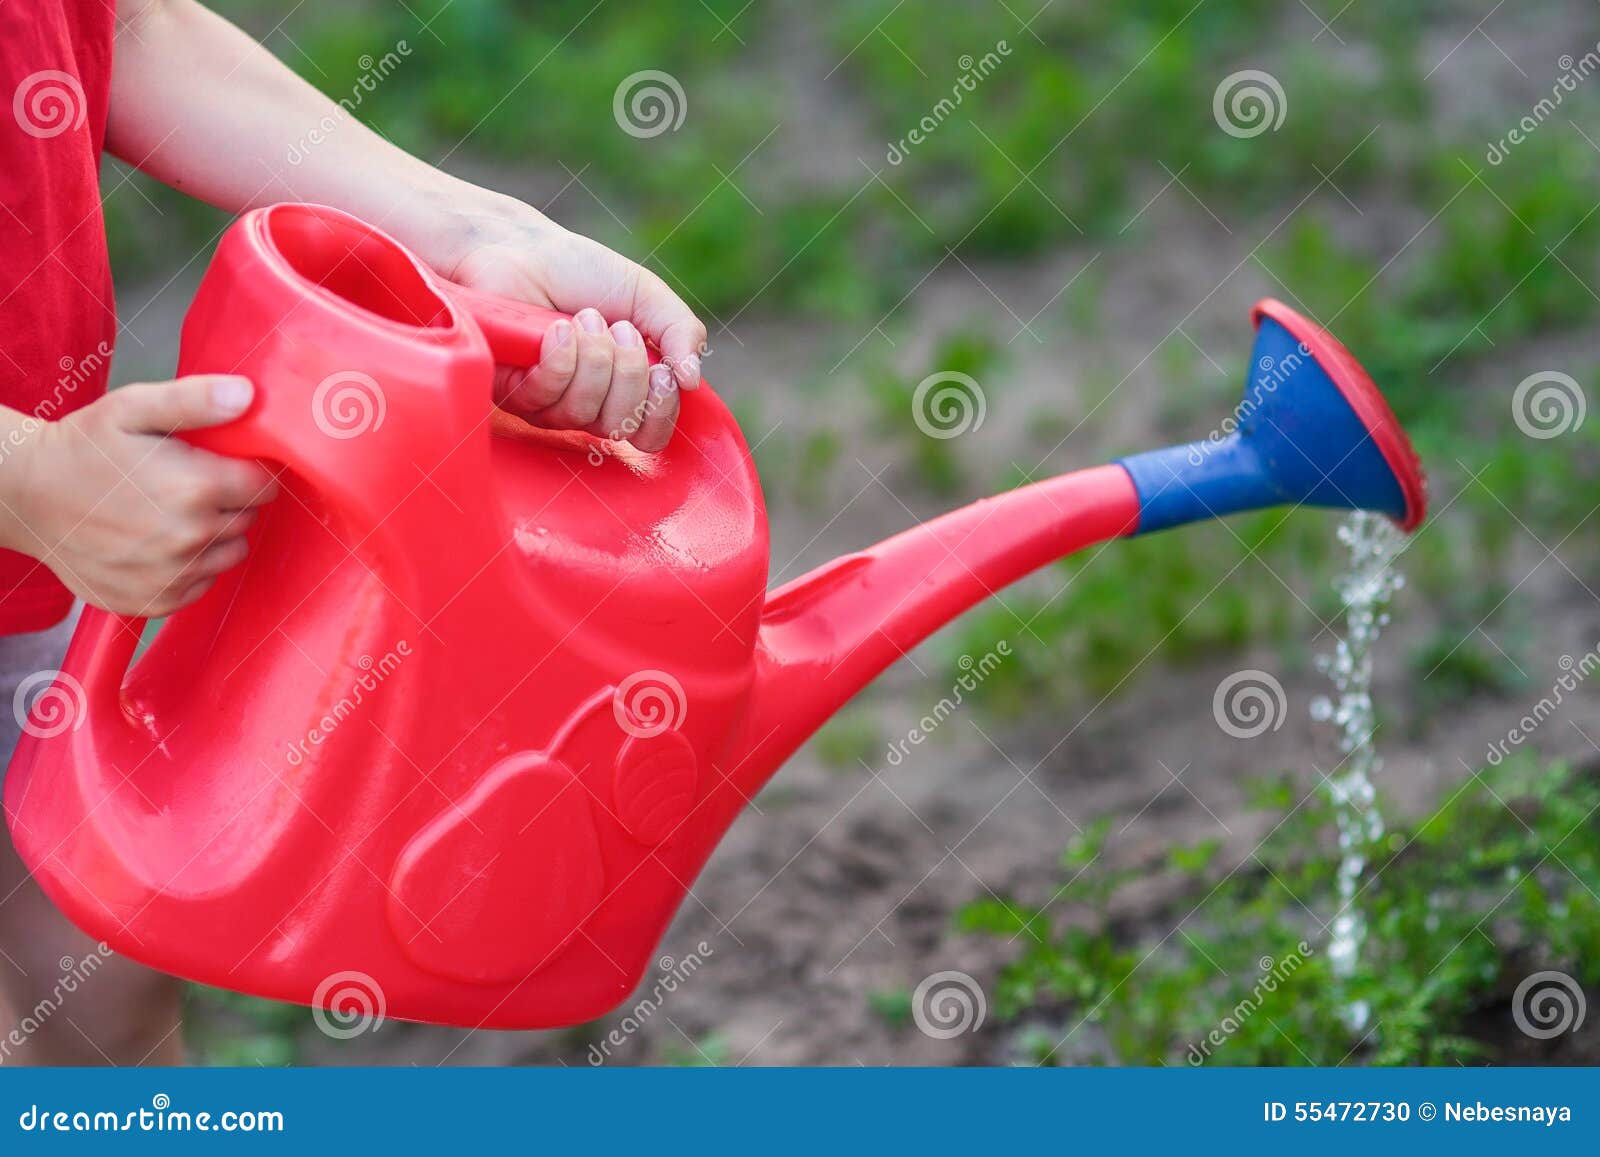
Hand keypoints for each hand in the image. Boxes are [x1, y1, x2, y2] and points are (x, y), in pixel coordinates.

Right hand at [7, 376, 279, 616]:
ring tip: (172, 512)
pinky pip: (201, 584)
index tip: (222, 462)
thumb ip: (195, 400)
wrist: (24, 497)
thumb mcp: (133, 407)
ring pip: (230, 553)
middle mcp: (190, 538)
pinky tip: (158, 542)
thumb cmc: (82, 447)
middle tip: (187, 482)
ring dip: (214, 535)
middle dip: (229, 500)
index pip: (264, 485)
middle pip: (247, 518)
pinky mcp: (155, 602)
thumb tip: (247, 395)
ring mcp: (173, 576)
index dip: (248, 470)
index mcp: (196, 487)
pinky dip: (190, 566)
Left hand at [434, 207, 706, 452]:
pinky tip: (556, 329)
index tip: (662, 371)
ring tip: (583, 318)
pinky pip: (548, 396)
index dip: (660, 412)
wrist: (521, 250)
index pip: (651, 435)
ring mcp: (549, 405)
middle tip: (618, 328)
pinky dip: (561, 358)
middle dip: (628, 373)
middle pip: (621, 427)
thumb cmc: (581, 272)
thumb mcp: (646, 296)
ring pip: (585, 413)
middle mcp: (588, 406)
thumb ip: (682, 333)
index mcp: (625, 389)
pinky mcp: (512, 395)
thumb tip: (693, 382)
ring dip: (593, 358)